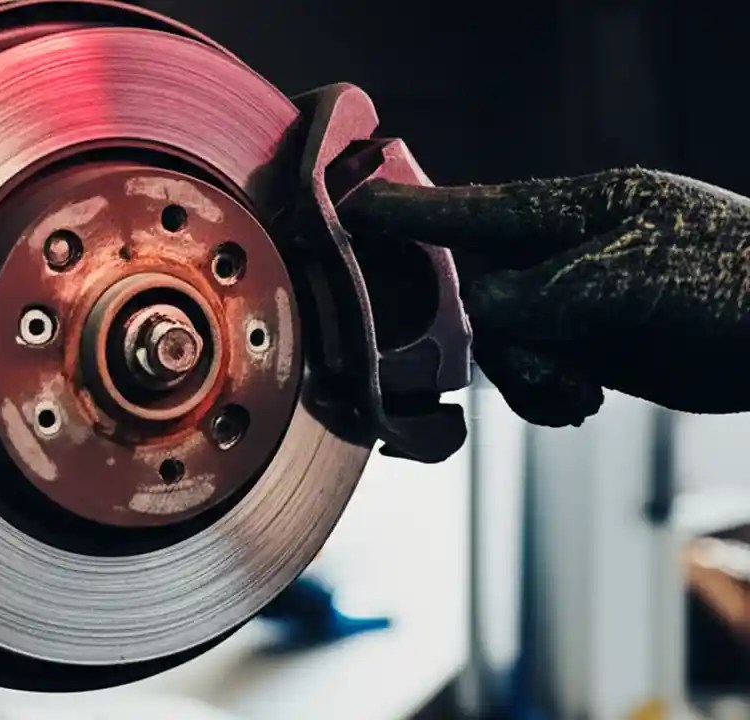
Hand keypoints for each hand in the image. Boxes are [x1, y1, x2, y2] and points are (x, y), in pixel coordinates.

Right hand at [341, 168, 749, 425]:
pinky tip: (582, 402)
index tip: (346, 211)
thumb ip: (546, 292)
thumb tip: (484, 310)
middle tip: (512, 359)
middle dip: (478, 335)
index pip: (471, 208)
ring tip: (577, 393)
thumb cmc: (735, 281)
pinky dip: (544, 398)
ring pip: (496, 344)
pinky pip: (528, 376)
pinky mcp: (586, 349)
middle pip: (470, 291)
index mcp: (573, 211)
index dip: (406, 213)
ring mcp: (571, 303)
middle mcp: (560, 255)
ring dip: (526, 376)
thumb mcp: (636, 278)